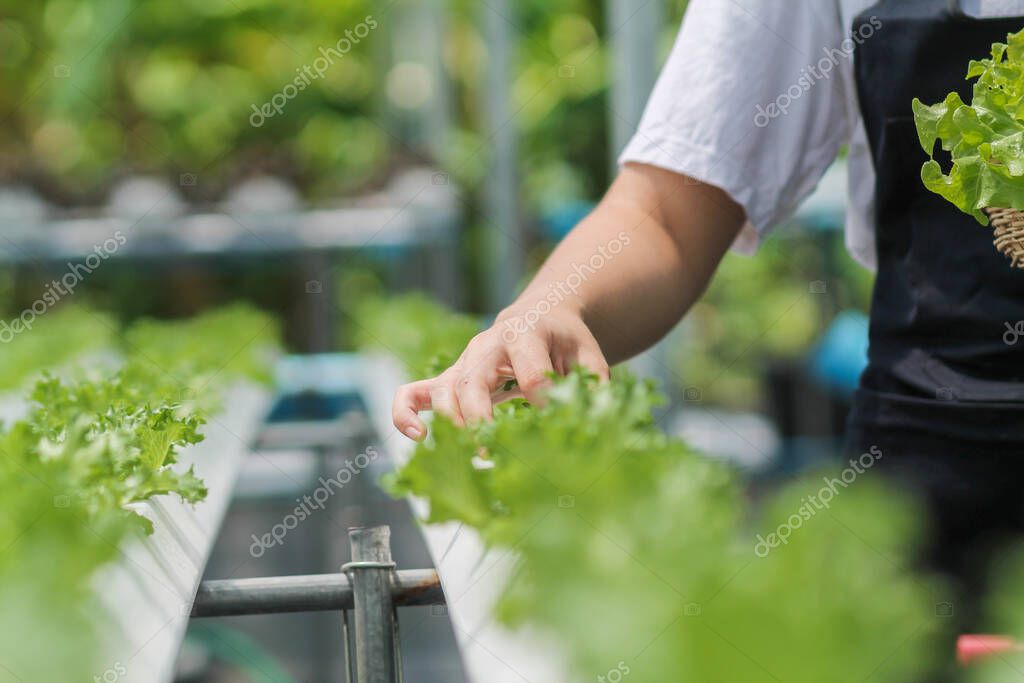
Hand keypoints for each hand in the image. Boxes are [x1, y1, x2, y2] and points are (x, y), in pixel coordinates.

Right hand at [392, 306, 609, 439]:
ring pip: (443, 390)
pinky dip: (405, 414)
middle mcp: (486, 346)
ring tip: (473, 454)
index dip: (541, 403)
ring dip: (452, 425)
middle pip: (472, 382)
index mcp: (525, 334)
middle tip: (495, 452)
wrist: (538, 314)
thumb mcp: (587, 353)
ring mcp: (463, 362)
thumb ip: (592, 384)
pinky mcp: (448, 377)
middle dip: (480, 420)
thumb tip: (595, 419)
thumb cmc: (564, 340)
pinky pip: (412, 393)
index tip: (553, 429)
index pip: (529, 372)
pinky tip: (417, 438)